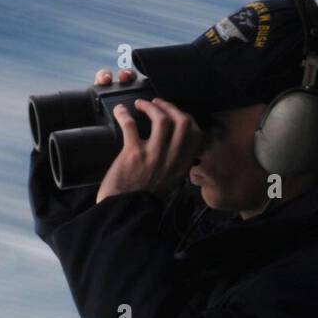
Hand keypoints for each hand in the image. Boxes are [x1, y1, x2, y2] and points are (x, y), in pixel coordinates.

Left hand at [94, 68, 201, 203]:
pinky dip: (124, 114)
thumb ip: (175, 166)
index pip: (196, 134)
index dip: (187, 118)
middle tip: (157, 104)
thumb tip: (177, 148)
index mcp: (181, 166)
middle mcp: (171, 159)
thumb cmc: (142, 198)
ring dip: (151, 107)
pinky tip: (120, 111)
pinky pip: (130, 125)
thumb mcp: (168, 183)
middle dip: (170, 107)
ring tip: (140, 105)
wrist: (123, 212)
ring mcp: (153, 156)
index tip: (175, 114)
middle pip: (183, 122)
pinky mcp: (133, 154)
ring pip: (161, 119)